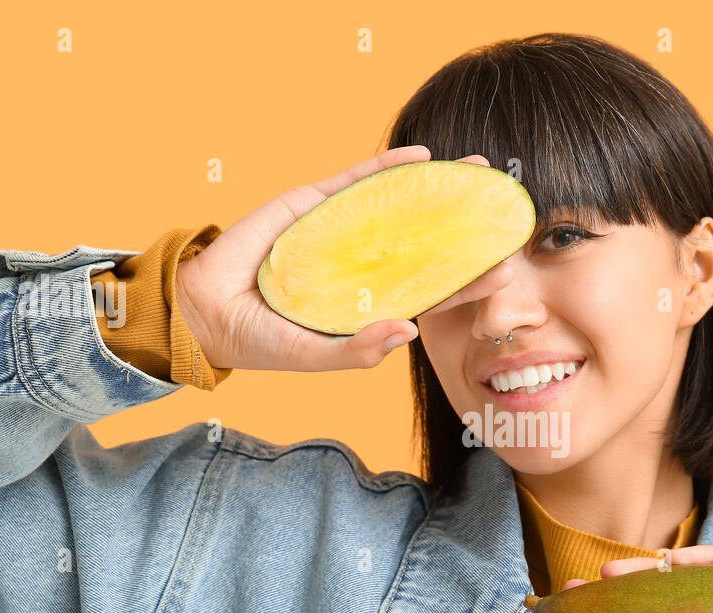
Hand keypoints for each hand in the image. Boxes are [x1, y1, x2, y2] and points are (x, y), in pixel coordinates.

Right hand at [172, 144, 515, 372]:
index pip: (432, 290)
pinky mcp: (315, 205)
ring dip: (438, 188)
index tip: (506, 270)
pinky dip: (388, 167)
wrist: (207, 310)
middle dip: (465, 227)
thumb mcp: (316, 355)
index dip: (468, 280)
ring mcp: (343, 233)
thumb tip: (409, 329)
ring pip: (400, 205)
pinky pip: (358, 181)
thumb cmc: (263, 342)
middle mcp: (365, 265)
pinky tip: (421, 157)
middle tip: (505, 210)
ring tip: (478, 171)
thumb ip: (360, 349)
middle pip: (426, 242)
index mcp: (373, 302)